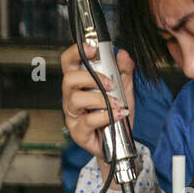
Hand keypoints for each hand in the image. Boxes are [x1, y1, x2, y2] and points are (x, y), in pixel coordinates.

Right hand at [60, 41, 135, 181]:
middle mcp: (71, 97)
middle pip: (69, 79)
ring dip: (100, 99)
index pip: (68, 62)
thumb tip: (123, 54)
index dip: (76, 52)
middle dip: (91, 78)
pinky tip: (117, 115)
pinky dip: (105, 116)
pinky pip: (87, 121)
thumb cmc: (116, 115)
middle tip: (110, 85)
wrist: (121, 142)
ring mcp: (73, 115)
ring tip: (116, 104)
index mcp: (79, 83)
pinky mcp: (78, 132)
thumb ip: (125, 71)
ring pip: (76, 100)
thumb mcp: (125, 90)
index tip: (92, 49)